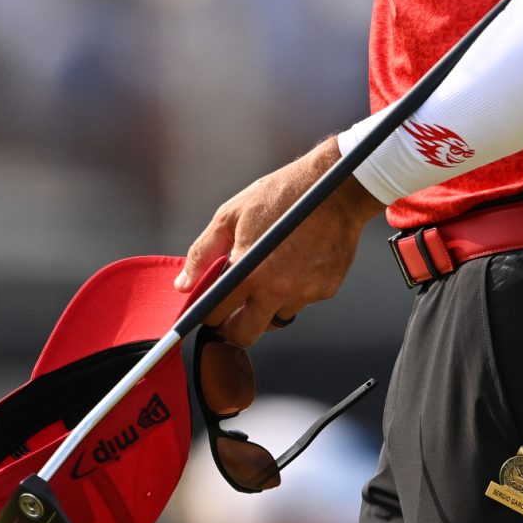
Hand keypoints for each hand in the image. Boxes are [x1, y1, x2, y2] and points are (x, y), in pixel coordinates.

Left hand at [178, 137, 382, 346]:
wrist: (337, 188)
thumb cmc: (284, 194)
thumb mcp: (233, 214)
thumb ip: (204, 252)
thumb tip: (185, 283)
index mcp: (248, 271)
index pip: (216, 314)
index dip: (208, 314)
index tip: (209, 310)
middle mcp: (277, 289)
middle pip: (245, 334)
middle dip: (233, 328)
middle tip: (233, 312)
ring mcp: (304, 292)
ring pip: (276, 318)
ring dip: (267, 306)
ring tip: (270, 275)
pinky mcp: (326, 290)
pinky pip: (302, 301)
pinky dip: (295, 290)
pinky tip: (296, 264)